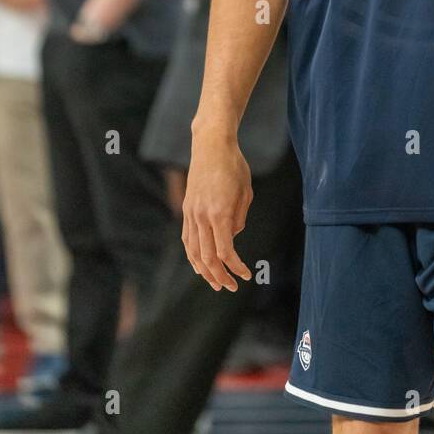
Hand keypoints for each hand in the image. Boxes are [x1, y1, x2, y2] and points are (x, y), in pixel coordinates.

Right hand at [182, 129, 252, 291]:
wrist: (211, 145)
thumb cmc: (234, 166)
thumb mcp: (245, 192)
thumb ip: (239, 218)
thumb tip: (232, 237)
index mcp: (219, 213)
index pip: (226, 251)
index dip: (236, 267)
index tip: (247, 275)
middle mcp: (202, 216)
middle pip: (207, 257)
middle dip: (220, 276)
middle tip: (232, 287)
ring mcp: (191, 213)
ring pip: (193, 252)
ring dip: (204, 271)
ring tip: (215, 282)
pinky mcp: (187, 209)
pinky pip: (187, 239)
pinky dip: (192, 255)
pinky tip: (199, 264)